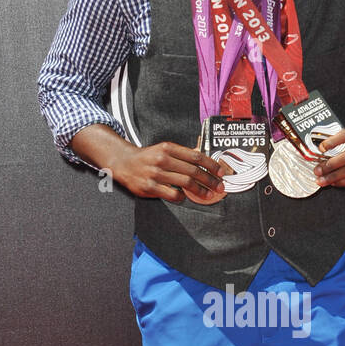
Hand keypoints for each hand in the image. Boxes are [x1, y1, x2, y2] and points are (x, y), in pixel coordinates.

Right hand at [114, 142, 229, 203]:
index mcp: (168, 148)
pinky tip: (186, 197)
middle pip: (193, 171)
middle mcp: (162, 159)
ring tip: (209, 194)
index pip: (196, 156)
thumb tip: (205, 161)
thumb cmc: (148, 157)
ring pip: (185, 183)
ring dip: (200, 190)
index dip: (211, 165)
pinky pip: (173, 195)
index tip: (221, 172)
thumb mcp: (164, 150)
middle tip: (220, 186)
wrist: (123, 163)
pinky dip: (182, 197)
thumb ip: (183, 155)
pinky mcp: (150, 187)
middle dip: (210, 180)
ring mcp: (155, 174)